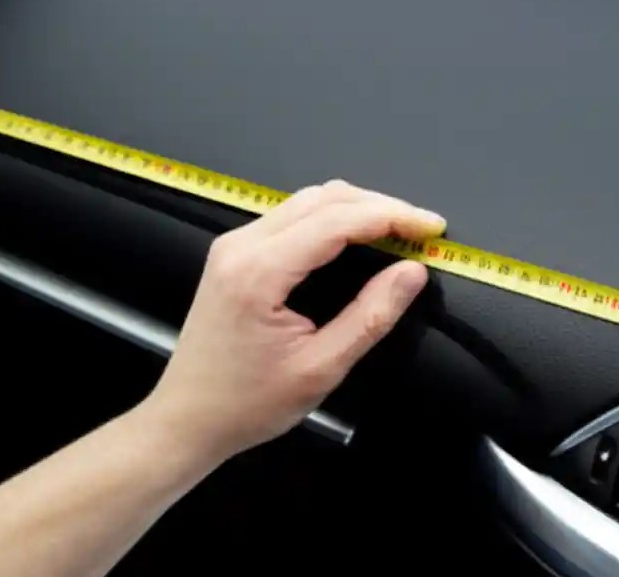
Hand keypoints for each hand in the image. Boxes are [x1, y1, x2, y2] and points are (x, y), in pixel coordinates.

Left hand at [141, 179, 446, 460]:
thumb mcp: (321, 369)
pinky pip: (293, 216)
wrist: (185, 420)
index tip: (433, 227)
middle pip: (324, 198)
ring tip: (399, 231)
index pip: (337, 220)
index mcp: (260, 271)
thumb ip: (370, 316)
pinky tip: (360, 236)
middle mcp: (242, 244)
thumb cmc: (249, 404)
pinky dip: (334, 218)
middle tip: (423, 229)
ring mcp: (235, 245)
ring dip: (358, 208)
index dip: (392, 217)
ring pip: (308, 200)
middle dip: (380, 206)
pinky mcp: (235, 253)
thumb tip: (413, 272)